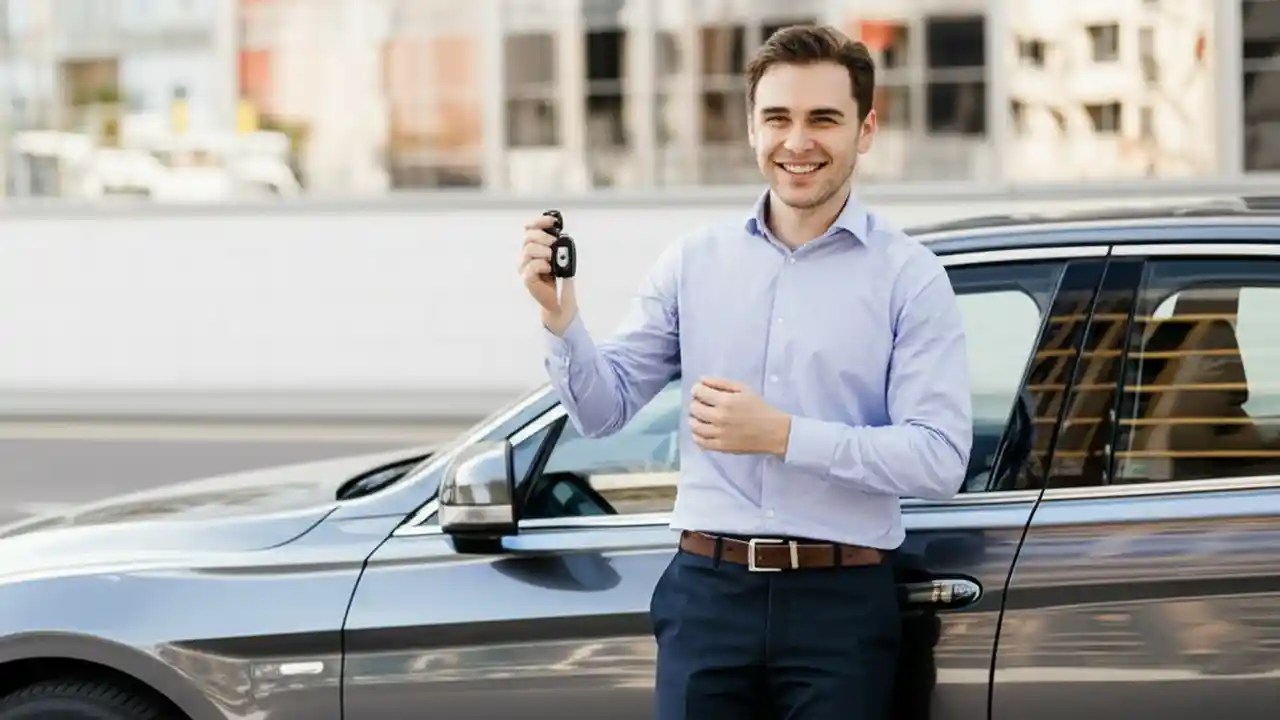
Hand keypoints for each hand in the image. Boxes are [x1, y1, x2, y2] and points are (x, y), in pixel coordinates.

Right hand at [519, 214, 576, 333]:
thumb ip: (556, 243)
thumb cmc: (558, 277)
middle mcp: (525, 255)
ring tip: (552, 259)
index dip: (539, 221)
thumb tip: (560, 233)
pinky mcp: (527, 278)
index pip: (529, 228)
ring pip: (529, 249)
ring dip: (545, 251)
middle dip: (544, 237)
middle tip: (554, 244)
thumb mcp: (559, 255)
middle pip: (529, 237)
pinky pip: (532, 266)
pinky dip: (543, 265)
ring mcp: (524, 267)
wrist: (559, 298)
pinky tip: (549, 270)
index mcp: (532, 246)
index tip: (553, 221)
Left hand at [688, 377, 790, 455]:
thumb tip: (701, 380)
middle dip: (696, 402)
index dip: (697, 389)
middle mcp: (719, 418)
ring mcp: (719, 434)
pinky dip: (696, 435)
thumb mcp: (743, 389)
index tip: (701, 390)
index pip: (698, 392)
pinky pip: (700, 441)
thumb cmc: (759, 407)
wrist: (773, 432)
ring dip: (694, 418)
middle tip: (702, 403)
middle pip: (694, 408)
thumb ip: (721, 383)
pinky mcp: (721, 447)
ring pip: (694, 426)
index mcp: (725, 401)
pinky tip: (702, 430)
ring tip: (701, 416)